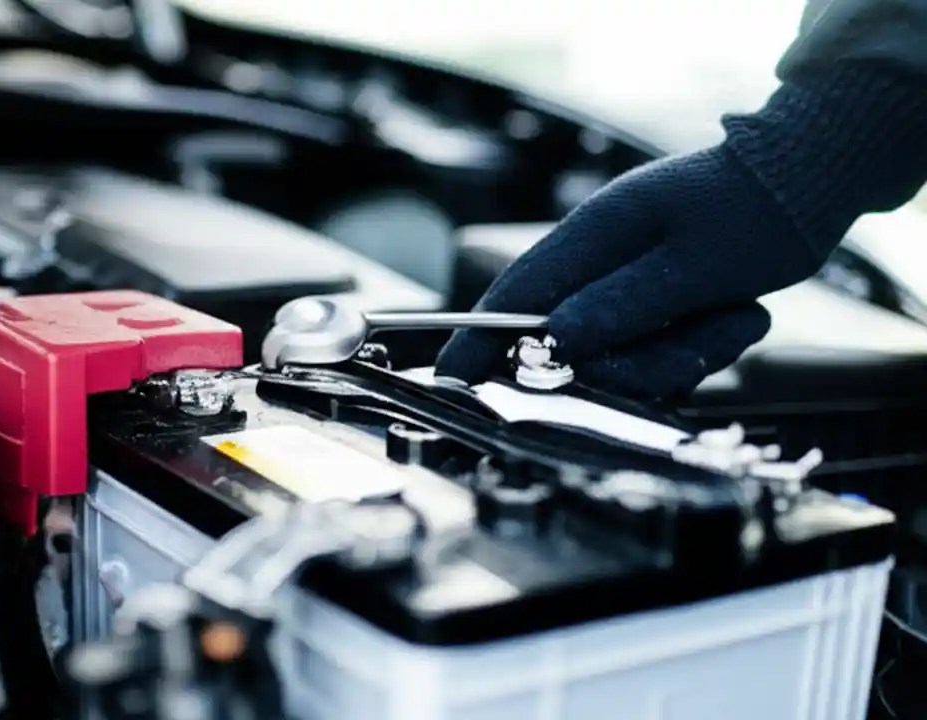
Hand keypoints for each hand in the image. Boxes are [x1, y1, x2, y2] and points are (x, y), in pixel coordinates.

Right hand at [436, 145, 835, 400]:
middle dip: (634, 361)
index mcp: (594, 233)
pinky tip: (735, 315)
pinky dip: (699, 345)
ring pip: (622, 353)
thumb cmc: (759, 209)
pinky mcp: (654, 298)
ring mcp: (627, 279)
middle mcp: (601, 257)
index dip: (480, 339)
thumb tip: (555, 339)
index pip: (516, 293)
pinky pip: (657, 350)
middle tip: (691, 349)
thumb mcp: (693, 264)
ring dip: (679, 354)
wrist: (810, 180)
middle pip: (574, 340)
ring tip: (732, 318)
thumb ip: (621, 305)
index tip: (452, 379)